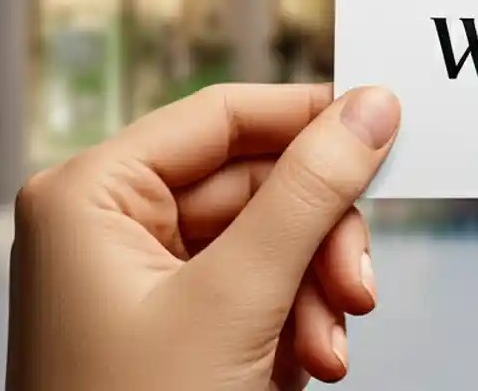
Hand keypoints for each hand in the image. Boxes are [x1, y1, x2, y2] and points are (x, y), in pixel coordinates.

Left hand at [6, 84, 399, 389]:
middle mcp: (115, 227)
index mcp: (95, 196)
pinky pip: (264, 292)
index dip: (308, 119)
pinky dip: (297, 324)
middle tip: (356, 285)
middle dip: (318, 243)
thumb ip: (310, 195)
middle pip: (260, 187)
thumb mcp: (238, 299)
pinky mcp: (178, 327)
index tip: (382, 128)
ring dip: (316, 294)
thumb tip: (369, 111)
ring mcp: (147, 280)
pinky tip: (301, 368)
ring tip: (325, 351)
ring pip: (273, 243)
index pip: (222, 117)